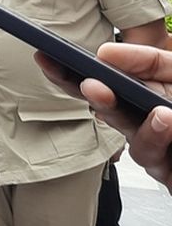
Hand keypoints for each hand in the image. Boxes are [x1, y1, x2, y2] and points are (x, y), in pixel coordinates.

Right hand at [38, 45, 171, 190]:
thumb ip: (157, 64)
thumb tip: (110, 56)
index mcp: (162, 91)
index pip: (124, 73)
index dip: (94, 64)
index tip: (64, 53)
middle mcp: (158, 119)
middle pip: (110, 103)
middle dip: (82, 86)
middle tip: (64, 72)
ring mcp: (163, 148)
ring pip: (128, 132)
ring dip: (114, 110)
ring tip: (105, 91)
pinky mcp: (168, 172)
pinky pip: (152, 156)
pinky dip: (155, 135)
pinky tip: (164, 119)